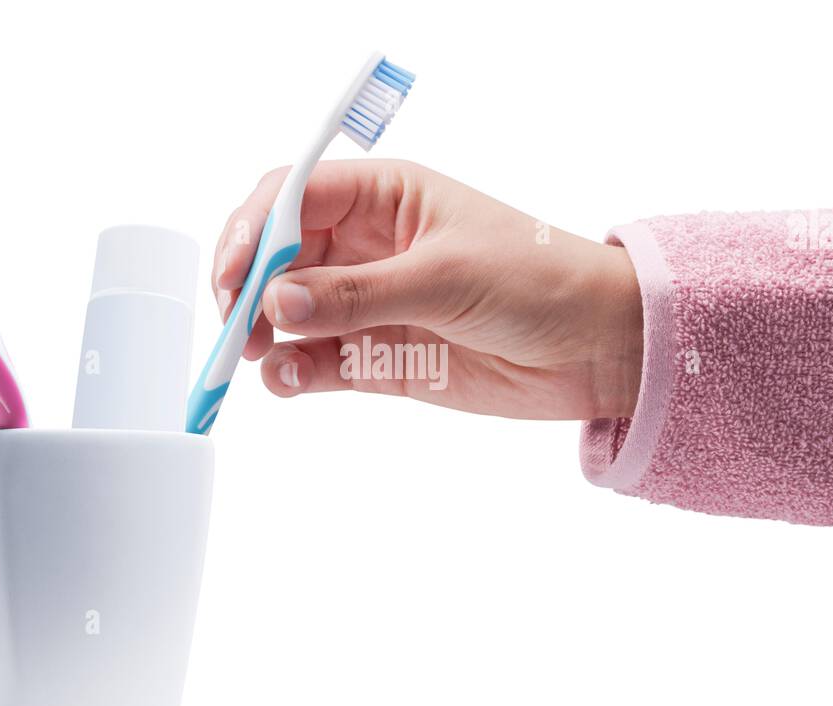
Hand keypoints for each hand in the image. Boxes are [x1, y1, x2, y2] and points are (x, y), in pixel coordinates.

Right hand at [211, 160, 641, 419]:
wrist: (597, 346)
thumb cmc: (539, 280)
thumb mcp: (446, 276)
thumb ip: (357, 293)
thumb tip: (276, 302)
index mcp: (385, 197)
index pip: (292, 198)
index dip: (252, 232)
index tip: (235, 276)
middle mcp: (367, 245)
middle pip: (278, 257)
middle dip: (248, 287)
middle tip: (237, 326)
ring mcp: (370, 303)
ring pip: (290, 313)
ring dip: (264, 334)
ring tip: (261, 358)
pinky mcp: (379, 357)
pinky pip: (317, 361)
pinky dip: (293, 372)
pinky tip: (287, 380)